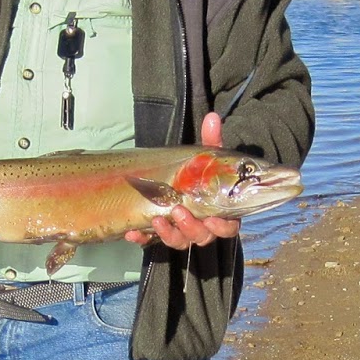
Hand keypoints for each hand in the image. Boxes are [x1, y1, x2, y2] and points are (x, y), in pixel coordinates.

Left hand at [125, 112, 240, 249]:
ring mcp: (181, 232)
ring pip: (179, 241)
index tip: (211, 219)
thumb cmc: (199, 174)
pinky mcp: (159, 234)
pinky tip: (132, 233)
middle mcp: (202, 226)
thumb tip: (212, 117)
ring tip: (157, 219)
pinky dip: (142, 239)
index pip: (228, 228)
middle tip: (179, 210)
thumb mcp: (205, 157)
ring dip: (168, 234)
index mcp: (219, 211)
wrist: (176, 178)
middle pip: (202, 237)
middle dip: (190, 228)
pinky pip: (151, 242)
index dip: (221, 227)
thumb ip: (211, 140)